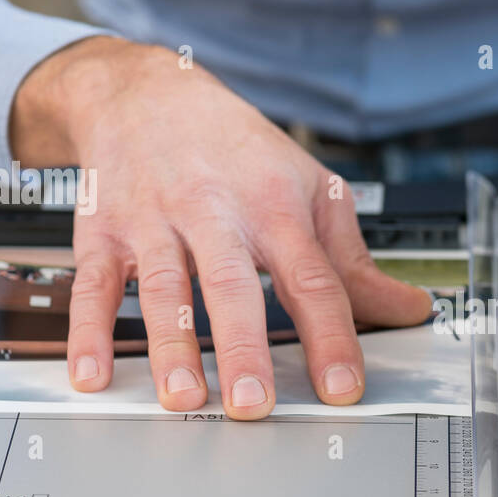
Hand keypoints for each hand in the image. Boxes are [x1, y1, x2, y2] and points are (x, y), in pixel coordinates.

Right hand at [11, 37, 430, 417]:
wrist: (146, 92)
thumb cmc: (238, 151)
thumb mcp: (311, 190)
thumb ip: (354, 262)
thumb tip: (409, 309)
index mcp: (275, 206)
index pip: (312, 278)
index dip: (331, 335)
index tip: (343, 386)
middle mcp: (214, 212)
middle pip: (232, 283)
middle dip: (243, 346)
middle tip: (254, 404)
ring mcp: (154, 221)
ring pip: (163, 286)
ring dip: (170, 345)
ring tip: (182, 398)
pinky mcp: (103, 232)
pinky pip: (94, 284)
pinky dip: (88, 331)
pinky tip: (92, 374)